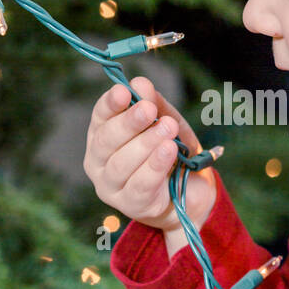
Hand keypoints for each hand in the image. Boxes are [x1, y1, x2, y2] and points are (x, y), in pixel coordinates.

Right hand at [83, 75, 216, 233]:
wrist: (190, 192)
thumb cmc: (170, 153)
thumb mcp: (166, 121)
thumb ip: (153, 103)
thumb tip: (140, 83)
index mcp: (102, 135)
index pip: (100, 116)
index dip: (111, 104)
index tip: (125, 91)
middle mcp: (98, 161)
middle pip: (106, 140)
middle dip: (129, 123)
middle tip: (150, 110)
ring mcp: (110, 186)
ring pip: (121, 164)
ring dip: (145, 144)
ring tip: (168, 129)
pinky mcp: (130, 205)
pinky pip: (140, 185)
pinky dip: (154, 166)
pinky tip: (168, 151)